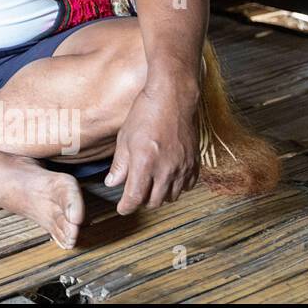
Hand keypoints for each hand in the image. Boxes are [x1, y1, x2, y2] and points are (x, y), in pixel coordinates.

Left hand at [105, 72, 199, 213]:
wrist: (172, 98)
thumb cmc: (145, 114)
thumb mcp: (124, 138)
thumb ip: (120, 165)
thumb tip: (112, 183)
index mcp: (144, 163)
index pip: (135, 198)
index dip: (126, 207)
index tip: (122, 208)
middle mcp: (165, 169)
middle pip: (154, 202)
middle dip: (142, 202)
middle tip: (135, 193)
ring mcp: (182, 167)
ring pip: (171, 196)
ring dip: (159, 195)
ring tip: (150, 184)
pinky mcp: (194, 162)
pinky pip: (187, 186)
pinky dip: (177, 187)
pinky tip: (168, 178)